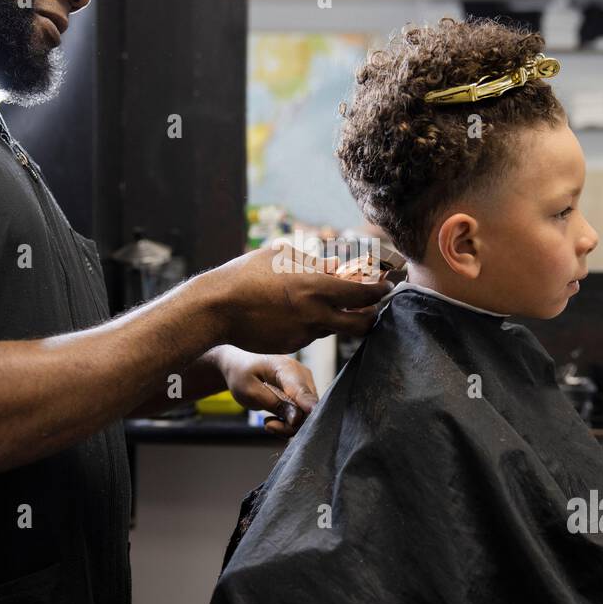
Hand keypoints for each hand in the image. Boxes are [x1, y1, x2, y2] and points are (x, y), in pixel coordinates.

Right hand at [198, 243, 393, 354]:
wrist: (216, 308)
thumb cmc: (246, 275)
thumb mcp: (280, 257)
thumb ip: (311, 262)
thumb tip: (334, 263)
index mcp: (315, 287)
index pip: (362, 294)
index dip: (379, 291)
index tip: (386, 286)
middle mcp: (314, 314)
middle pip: (360, 323)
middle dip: (372, 316)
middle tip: (373, 306)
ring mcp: (303, 333)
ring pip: (334, 329)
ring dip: (340, 320)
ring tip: (332, 305)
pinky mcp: (291, 346)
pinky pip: (311, 336)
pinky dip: (312, 325)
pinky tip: (298, 314)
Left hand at [213, 346, 319, 435]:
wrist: (240, 365)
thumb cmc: (243, 374)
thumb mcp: (250, 391)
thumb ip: (274, 404)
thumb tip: (297, 418)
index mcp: (287, 368)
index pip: (303, 392)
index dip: (305, 409)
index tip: (297, 422)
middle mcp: (302, 375)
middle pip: (308, 408)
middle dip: (290, 424)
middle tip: (269, 426)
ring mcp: (305, 384)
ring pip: (307, 414)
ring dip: (288, 425)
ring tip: (269, 423)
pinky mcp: (304, 393)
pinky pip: (303, 414)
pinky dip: (289, 422)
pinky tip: (275, 418)